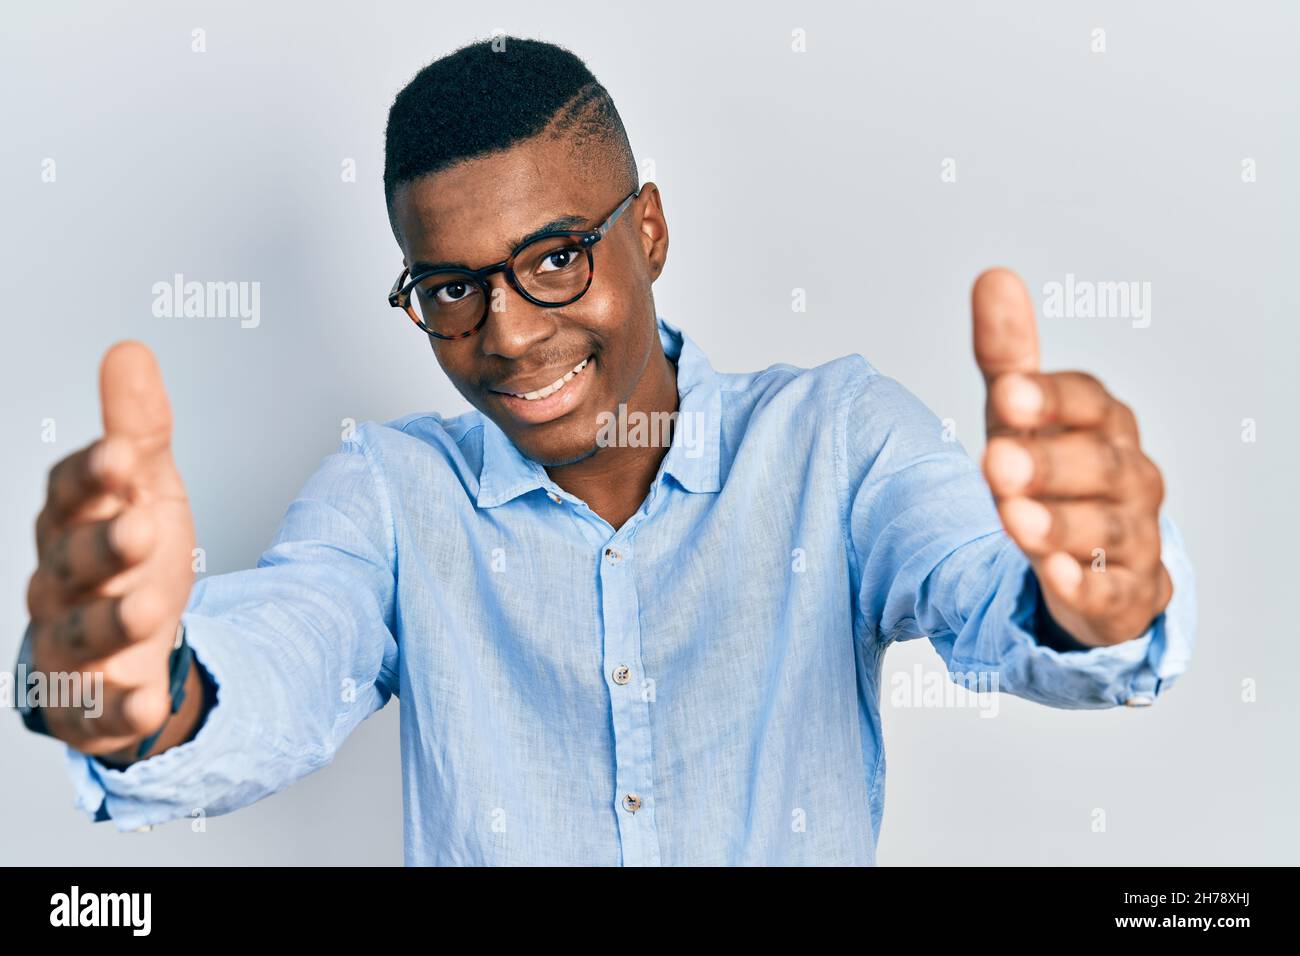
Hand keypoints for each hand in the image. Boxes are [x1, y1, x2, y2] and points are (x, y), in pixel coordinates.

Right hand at [25, 342, 196, 757]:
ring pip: (84, 633)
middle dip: (105, 547)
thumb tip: (129, 350)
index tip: (126, 454)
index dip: (93, 476)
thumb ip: (140, 428)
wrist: (126, 641)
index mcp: (72, 522)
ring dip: (115, 622)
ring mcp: (71, 643)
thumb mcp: (146, 487)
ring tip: (148, 610)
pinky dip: (123, 707)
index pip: (71, 494)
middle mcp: (61, 581)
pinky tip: (148, 699)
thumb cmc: (130, 553)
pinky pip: (102, 709)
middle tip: (143, 529)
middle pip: (76, 563)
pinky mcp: (90, 700)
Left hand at [972, 268, 1171, 646]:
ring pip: (1103, 529)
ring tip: (1013, 518)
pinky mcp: (1127, 593)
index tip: (1005, 390)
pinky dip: (1087, 585)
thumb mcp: (1022, 415)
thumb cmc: (1052, 473)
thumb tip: (994, 278)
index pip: (1086, 403)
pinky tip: (1057, 577)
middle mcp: (1129, 475)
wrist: (1090, 559)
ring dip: (1058, 524)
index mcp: (1104, 424)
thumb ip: (1010, 354)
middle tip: (996, 462)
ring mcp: (1134, 536)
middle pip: (1096, 466)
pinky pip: (1113, 591)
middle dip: (1046, 464)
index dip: (1048, 399)